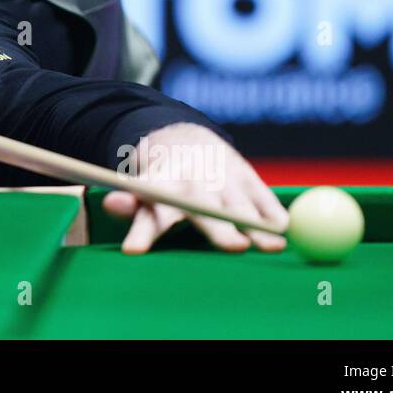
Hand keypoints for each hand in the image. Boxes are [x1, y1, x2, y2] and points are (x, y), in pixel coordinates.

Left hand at [102, 122, 288, 254]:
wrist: (188, 142)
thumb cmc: (164, 183)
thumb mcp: (143, 193)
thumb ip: (132, 208)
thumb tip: (110, 203)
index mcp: (161, 190)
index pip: (150, 215)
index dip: (142, 233)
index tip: (133, 250)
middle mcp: (193, 184)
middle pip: (206, 210)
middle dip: (219, 228)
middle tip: (233, 246)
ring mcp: (223, 179)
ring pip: (241, 206)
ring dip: (256, 226)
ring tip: (271, 245)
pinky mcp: (248, 177)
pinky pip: (264, 199)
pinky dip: (274, 214)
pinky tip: (283, 229)